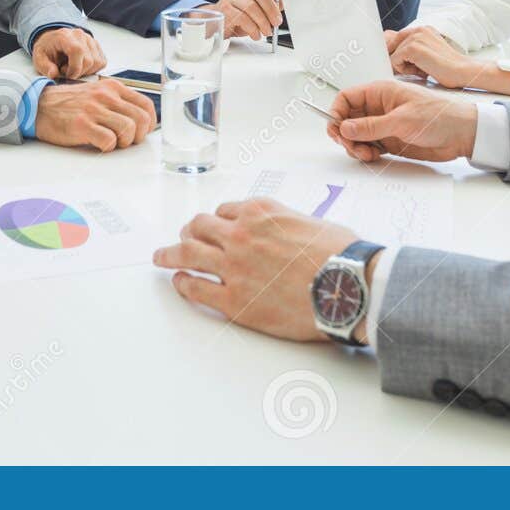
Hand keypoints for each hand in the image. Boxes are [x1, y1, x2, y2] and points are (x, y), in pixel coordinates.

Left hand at [32, 27, 106, 78]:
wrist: (52, 41)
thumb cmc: (47, 49)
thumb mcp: (39, 58)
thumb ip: (45, 66)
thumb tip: (53, 74)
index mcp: (65, 36)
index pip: (77, 51)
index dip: (74, 68)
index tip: (67, 75)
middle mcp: (80, 36)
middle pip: (89, 60)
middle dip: (79, 73)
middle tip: (67, 72)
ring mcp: (90, 40)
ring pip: (98, 62)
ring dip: (87, 71)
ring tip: (74, 68)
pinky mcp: (97, 46)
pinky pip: (102, 62)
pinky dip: (93, 69)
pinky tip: (81, 67)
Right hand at [35, 80, 156, 151]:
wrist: (40, 106)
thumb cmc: (69, 104)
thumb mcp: (97, 94)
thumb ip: (117, 102)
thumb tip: (139, 119)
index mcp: (112, 88)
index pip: (145, 104)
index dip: (150, 122)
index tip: (144, 131)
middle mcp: (106, 96)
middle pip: (141, 119)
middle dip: (139, 135)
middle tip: (128, 140)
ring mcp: (94, 109)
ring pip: (128, 129)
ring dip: (124, 142)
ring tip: (113, 142)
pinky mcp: (82, 125)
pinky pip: (109, 140)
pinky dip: (108, 147)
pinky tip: (100, 143)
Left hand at [152, 197, 363, 341]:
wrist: (348, 286)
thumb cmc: (341, 255)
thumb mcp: (311, 222)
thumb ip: (287, 222)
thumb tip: (284, 232)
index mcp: (260, 211)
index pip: (226, 210)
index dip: (219, 219)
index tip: (216, 225)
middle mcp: (240, 234)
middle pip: (200, 227)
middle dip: (189, 231)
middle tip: (183, 236)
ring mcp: (233, 267)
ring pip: (187, 253)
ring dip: (170, 253)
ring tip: (160, 256)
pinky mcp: (234, 300)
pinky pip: (196, 288)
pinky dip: (182, 284)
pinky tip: (179, 282)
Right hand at [204, 0, 282, 39]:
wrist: (216, 24)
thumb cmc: (238, 16)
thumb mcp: (253, 7)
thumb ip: (266, 4)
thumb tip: (279, 7)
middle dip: (271, 10)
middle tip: (276, 22)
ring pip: (252, 7)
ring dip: (263, 22)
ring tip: (267, 31)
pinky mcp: (225, 10)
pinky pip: (243, 18)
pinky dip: (253, 29)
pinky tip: (255, 34)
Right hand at [327, 81, 477, 163]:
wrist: (462, 134)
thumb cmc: (439, 116)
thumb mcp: (402, 120)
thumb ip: (371, 126)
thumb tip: (345, 127)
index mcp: (380, 92)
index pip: (347, 98)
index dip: (336, 112)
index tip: (335, 129)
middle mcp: (379, 107)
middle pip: (347, 119)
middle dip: (344, 134)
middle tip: (350, 146)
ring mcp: (383, 124)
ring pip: (356, 135)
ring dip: (355, 146)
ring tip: (367, 154)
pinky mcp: (390, 140)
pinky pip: (368, 146)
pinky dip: (365, 153)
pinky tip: (373, 156)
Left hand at [387, 25, 492, 87]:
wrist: (463, 71)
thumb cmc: (447, 68)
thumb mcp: (426, 54)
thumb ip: (411, 50)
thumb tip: (389, 55)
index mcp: (422, 29)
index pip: (393, 36)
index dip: (394, 51)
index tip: (402, 62)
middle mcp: (418, 29)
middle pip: (389, 43)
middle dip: (397, 59)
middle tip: (415, 68)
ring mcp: (415, 37)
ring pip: (392, 54)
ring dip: (403, 66)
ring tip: (422, 69)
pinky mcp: (412, 48)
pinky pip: (394, 61)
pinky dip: (404, 70)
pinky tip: (421, 71)